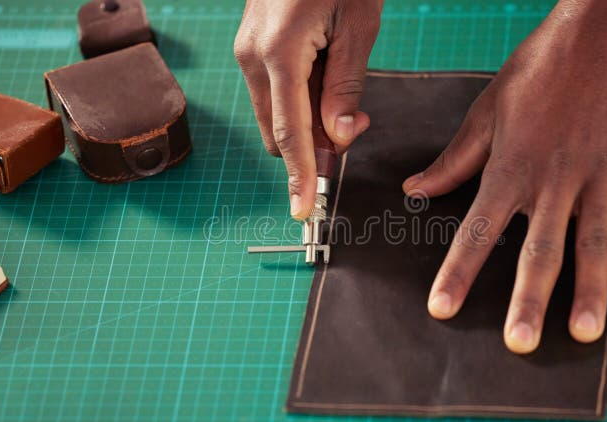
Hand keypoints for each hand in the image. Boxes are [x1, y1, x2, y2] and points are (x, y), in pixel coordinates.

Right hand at [235, 0, 382, 218]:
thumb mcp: (358, 25)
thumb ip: (345, 85)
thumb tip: (336, 135)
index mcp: (279, 54)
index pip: (290, 134)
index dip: (299, 177)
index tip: (303, 211)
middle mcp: (252, 57)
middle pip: (278, 132)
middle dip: (313, 146)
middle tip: (355, 122)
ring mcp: (248, 51)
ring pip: (276, 115)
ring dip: (309, 123)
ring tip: (346, 94)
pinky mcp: (253, 46)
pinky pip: (275, 92)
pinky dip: (301, 102)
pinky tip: (327, 78)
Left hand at [403, 2, 606, 352]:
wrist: (598, 33)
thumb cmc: (536, 70)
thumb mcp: (486, 112)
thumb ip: (454, 161)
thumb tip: (415, 188)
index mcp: (512, 168)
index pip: (479, 230)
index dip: (459, 271)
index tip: (443, 308)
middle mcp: (554, 179)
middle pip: (541, 248)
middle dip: (528, 298)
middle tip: (519, 343)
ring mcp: (600, 175)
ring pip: (595, 240)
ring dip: (590, 287)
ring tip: (583, 331)